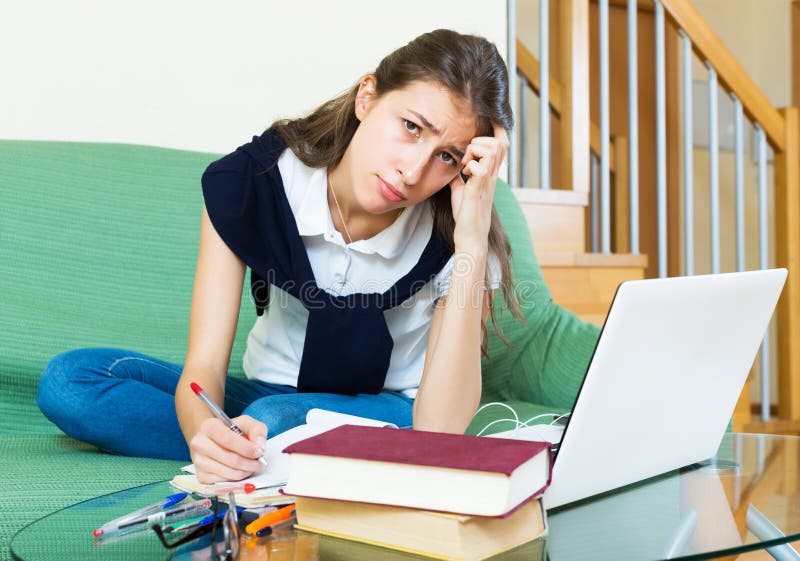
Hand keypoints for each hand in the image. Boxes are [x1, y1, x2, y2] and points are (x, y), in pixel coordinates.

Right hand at [189, 414, 267, 483]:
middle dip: (249, 463)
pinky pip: (224, 481)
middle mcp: (200, 444)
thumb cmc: (230, 431)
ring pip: (229, 472)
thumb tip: (260, 446)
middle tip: (259, 462)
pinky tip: (240, 470)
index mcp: (209, 427)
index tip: (258, 451)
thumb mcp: (245, 423)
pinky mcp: (201, 476)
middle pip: (230, 458)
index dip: (246, 448)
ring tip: (252, 466)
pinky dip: (236, 478)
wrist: (212, 439)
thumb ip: (257, 429)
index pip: (227, 439)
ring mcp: (199, 461)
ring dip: (245, 471)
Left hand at [450, 123, 508, 252]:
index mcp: (490, 172)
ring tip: (466, 164)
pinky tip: (465, 175)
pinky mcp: (478, 188)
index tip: (489, 119)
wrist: (470, 234)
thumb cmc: (466, 214)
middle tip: (467, 156)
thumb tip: (451, 164)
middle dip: (481, 140)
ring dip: (476, 150)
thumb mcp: (461, 188)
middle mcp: (493, 174)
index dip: (498, 128)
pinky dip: (470, 166)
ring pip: (492, 149)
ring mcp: (487, 180)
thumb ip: (460, 175)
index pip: (502, 144)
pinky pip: (479, 166)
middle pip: (500, 142)